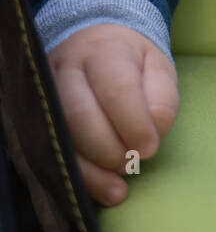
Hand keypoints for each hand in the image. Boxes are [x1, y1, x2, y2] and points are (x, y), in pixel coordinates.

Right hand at [47, 24, 178, 207]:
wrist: (96, 43)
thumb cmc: (133, 63)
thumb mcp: (159, 69)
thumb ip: (163, 100)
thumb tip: (151, 137)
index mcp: (105, 50)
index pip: (116, 89)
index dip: (134, 124)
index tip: (150, 148)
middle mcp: (68, 67)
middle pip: (80, 116)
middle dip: (110, 150)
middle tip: (132, 163)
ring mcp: (46, 90)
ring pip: (60, 136)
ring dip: (91, 169)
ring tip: (118, 187)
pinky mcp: (37, 114)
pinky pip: (50, 151)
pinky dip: (76, 176)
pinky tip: (99, 189)